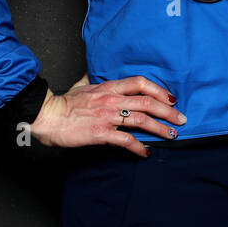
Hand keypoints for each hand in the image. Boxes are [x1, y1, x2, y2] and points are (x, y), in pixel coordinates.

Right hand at [30, 73, 184, 155]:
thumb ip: (90, 81)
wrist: (45, 115)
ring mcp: (107, 116)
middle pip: (148, 102)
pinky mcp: (100, 133)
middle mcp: (111, 99)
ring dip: (161, 129)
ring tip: (172, 136)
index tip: (171, 98)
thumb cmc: (62, 103)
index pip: (140, 83)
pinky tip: (146, 152)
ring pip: (142, 120)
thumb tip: (90, 73)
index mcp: (108, 87)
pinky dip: (139, 147)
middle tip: (181, 120)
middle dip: (168, 111)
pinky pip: (126, 140)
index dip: (159, 90)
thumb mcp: (80, 86)